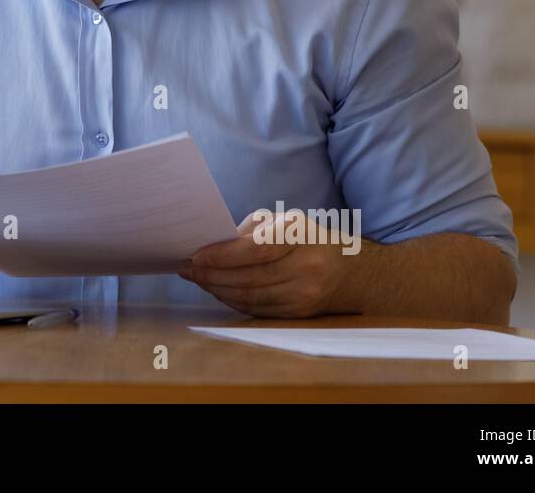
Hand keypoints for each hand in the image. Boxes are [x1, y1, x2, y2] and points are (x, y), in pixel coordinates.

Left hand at [177, 208, 357, 317]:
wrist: (347, 269)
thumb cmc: (303, 238)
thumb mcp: (281, 221)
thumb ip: (247, 231)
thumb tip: (208, 246)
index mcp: (300, 234)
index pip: (256, 249)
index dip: (222, 256)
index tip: (195, 257)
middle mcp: (307, 266)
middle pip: (249, 277)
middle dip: (211, 275)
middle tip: (187, 269)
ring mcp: (306, 294)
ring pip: (250, 298)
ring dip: (218, 290)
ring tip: (198, 279)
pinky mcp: (300, 313)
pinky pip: (257, 310)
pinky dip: (233, 301)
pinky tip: (218, 290)